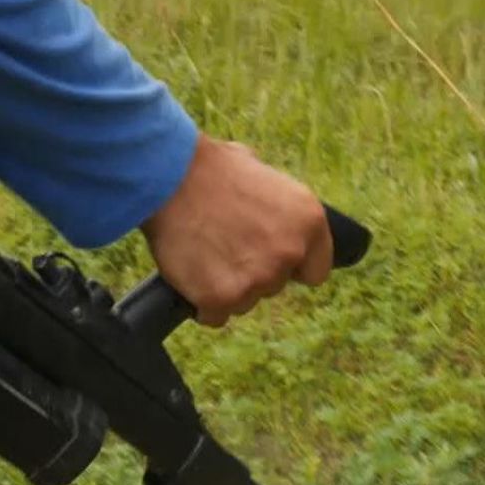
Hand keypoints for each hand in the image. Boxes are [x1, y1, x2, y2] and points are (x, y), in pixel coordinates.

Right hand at [140, 135, 333, 326]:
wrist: (169, 177)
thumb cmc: (211, 169)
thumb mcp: (263, 174)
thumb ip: (278, 208)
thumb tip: (275, 217)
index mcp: (308, 221)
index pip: (315, 271)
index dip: (291, 266)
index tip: (270, 258)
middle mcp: (289, 253)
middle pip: (274, 286)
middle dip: (253, 273)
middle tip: (225, 245)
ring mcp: (256, 280)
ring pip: (245, 301)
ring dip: (227, 287)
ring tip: (205, 253)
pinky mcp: (221, 298)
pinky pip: (215, 315)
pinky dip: (202, 303)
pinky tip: (192, 274)